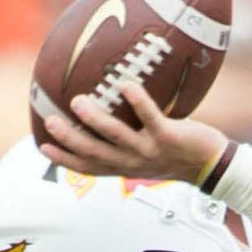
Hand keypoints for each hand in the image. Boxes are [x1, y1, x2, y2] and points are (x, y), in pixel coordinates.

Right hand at [37, 79, 228, 185]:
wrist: (210, 165)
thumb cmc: (175, 154)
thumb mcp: (145, 154)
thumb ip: (125, 140)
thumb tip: (108, 110)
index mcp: (123, 167)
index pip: (86, 166)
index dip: (64, 158)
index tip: (42, 145)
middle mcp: (131, 162)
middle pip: (93, 152)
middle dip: (69, 138)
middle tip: (51, 120)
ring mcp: (149, 151)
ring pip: (116, 136)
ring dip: (95, 120)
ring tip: (79, 101)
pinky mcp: (167, 137)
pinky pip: (150, 117)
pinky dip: (138, 101)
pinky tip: (126, 84)